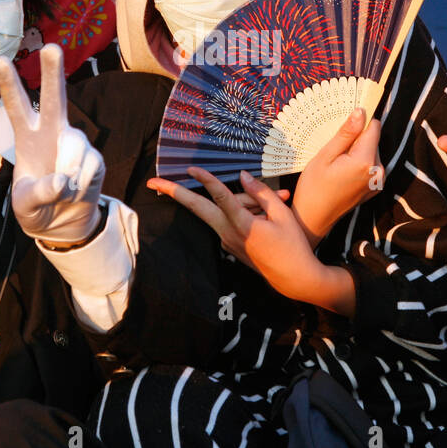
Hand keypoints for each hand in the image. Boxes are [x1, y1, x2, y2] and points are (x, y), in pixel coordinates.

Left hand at [0, 43, 104, 245]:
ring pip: (73, 149)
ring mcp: (75, 143)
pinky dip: (81, 186)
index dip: (9, 85)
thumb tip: (62, 180)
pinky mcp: (94, 158)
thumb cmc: (36, 207)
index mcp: (27, 137)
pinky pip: (88, 168)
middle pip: (54, 98)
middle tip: (50, 47)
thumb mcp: (25, 206)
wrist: (64, 223)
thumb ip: (38, 193)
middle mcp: (53, 131)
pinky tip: (77, 191)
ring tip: (61, 192)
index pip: (16, 108)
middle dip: (53, 73)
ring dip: (67, 178)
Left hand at [156, 167, 353, 314]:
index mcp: (244, 225)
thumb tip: (242, 176)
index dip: (207, 180)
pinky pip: (230, 221)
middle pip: (198, 209)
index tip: (192, 169)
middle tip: (153, 182)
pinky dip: (245, 212)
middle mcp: (229, 234)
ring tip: (281, 200)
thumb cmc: (292, 245)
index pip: (221, 197)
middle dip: (174, 194)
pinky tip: (268, 216)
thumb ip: (261, 192)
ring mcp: (227, 241)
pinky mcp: (229, 245)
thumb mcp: (282, 214)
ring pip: (222, 211)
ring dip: (241, 201)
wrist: (293, 278)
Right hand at [291, 108, 382, 245]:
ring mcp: (377, 181)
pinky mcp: (374, 187)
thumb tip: (360, 112)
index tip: (345, 123)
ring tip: (335, 163)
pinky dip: (357, 163)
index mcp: (365, 162)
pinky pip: (369, 165)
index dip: (360, 120)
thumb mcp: (325, 156)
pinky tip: (341, 172)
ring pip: (370, 151)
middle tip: (333, 150)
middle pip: (372, 139)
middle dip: (355, 138)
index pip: (374, 127)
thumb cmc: (313, 188)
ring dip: (355, 151)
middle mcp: (377, 172)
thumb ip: (346, 134)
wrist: (313, 219)